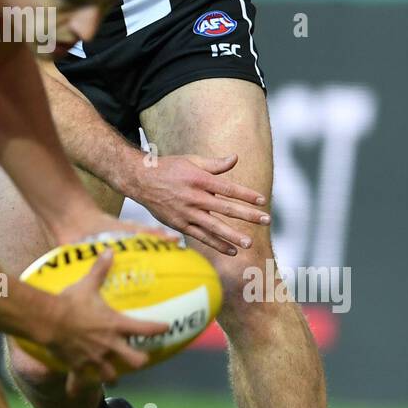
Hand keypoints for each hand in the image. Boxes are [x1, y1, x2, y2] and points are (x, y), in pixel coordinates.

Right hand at [45, 251, 167, 393]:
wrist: (48, 321)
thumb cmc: (69, 302)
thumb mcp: (86, 285)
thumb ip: (100, 270)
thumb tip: (109, 250)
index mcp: (115, 325)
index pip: (145, 329)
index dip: (159, 329)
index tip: (167, 328)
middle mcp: (110, 345)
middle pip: (136, 360)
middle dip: (141, 360)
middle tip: (141, 357)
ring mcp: (95, 358)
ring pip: (112, 375)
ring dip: (113, 375)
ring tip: (113, 374)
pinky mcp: (79, 366)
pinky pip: (81, 382)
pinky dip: (79, 385)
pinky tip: (76, 389)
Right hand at [132, 152, 268, 255]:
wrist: (140, 180)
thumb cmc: (169, 168)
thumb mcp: (191, 161)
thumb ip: (215, 164)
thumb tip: (235, 158)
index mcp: (199, 179)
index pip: (228, 188)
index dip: (246, 195)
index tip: (262, 201)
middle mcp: (194, 197)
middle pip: (225, 208)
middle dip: (247, 215)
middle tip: (266, 220)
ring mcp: (186, 212)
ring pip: (213, 226)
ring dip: (232, 235)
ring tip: (249, 243)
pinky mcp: (179, 224)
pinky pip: (201, 236)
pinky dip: (216, 244)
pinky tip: (231, 250)